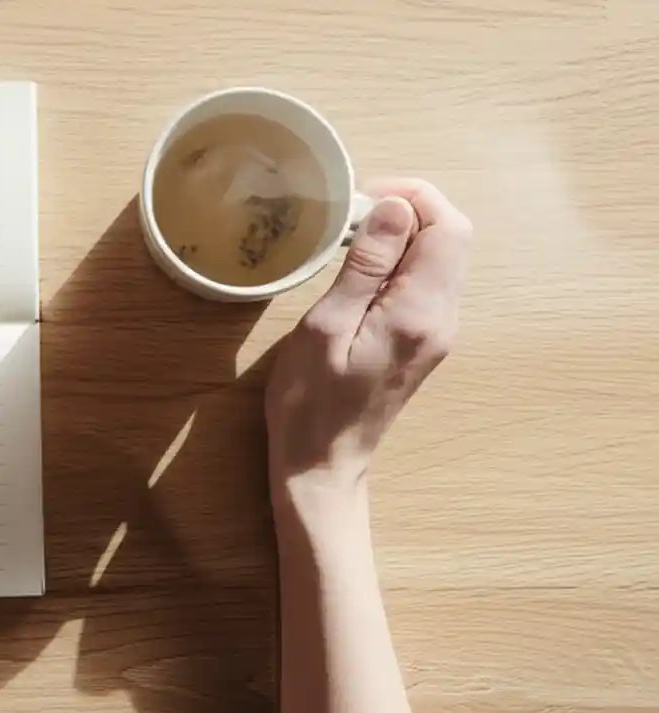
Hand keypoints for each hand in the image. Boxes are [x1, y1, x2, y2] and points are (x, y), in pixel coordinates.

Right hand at [266, 179, 471, 492]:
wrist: (322, 463)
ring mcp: (438, 331)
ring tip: (352, 238)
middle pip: (452, 238)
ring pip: (442, 258)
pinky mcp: (425, 340)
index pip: (448, 228)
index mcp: (420, 312)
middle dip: (410, 210)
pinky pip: (427, 281)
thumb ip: (365, 266)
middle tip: (354, 214)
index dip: (413, 197)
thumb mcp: (326, 326)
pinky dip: (400, 261)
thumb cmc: (310, 401)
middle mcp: (443, 319)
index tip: (362, 198)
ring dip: (404, 235)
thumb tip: (394, 209)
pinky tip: (362, 270)